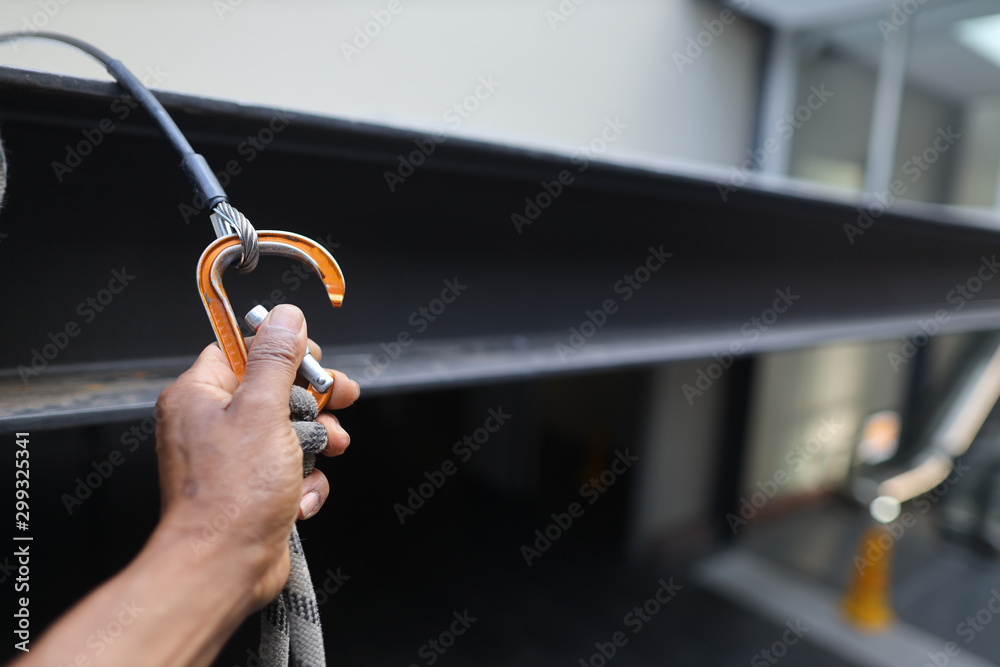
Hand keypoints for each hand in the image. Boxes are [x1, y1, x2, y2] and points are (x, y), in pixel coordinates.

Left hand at [153, 304, 359, 610]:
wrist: (223, 567)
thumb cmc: (232, 493)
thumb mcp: (263, 409)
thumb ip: (277, 359)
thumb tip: (285, 318)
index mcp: (199, 395)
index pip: (241, 350)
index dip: (283, 350)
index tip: (313, 359)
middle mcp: (210, 424)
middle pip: (274, 390)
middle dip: (313, 400)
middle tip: (341, 398)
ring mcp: (231, 460)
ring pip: (288, 431)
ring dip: (316, 441)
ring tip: (330, 449)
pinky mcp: (250, 490)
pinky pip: (289, 469)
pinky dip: (305, 481)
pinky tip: (302, 495)